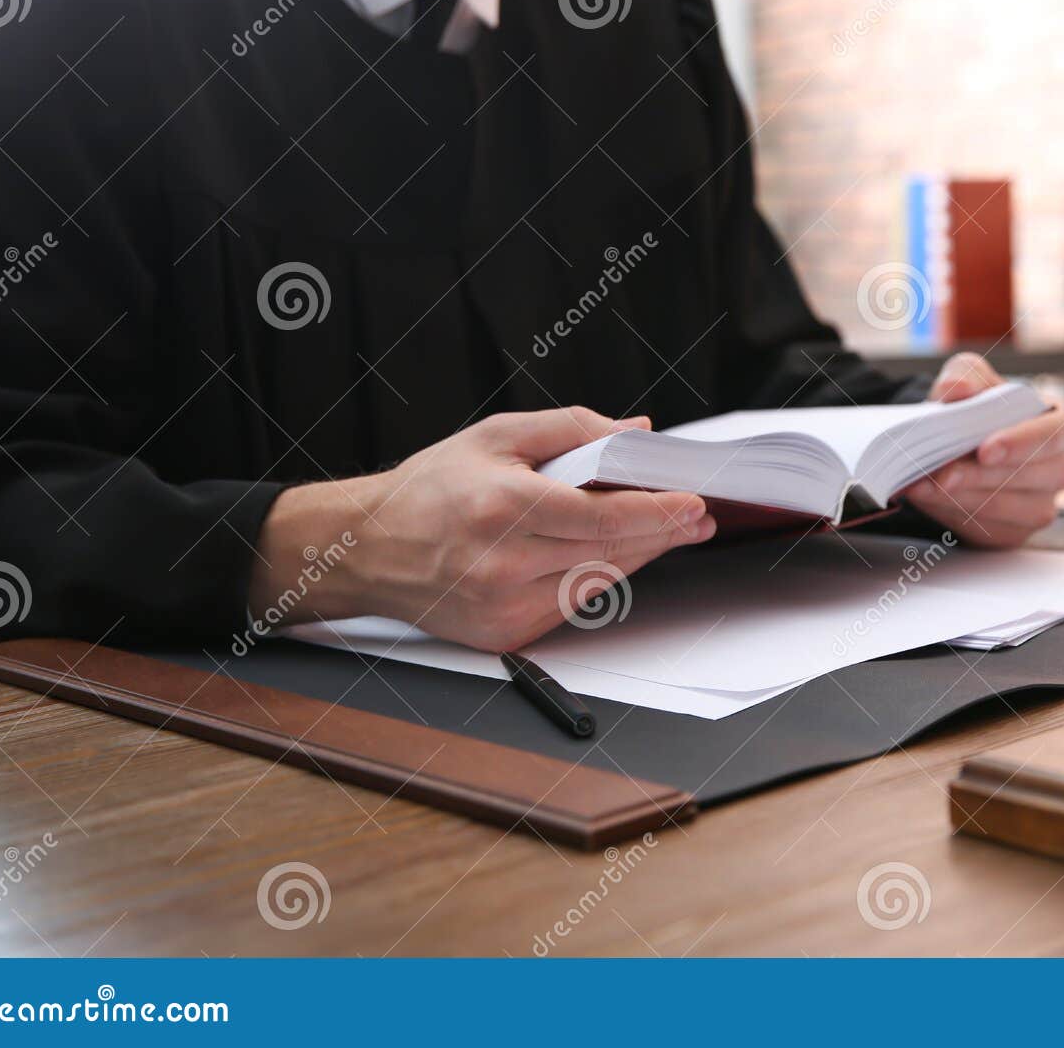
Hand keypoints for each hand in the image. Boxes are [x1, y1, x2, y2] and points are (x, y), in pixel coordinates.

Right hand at [249, 407, 714, 651]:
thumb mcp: (496, 436)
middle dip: (662, 533)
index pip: (604, 516)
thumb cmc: (428, 489)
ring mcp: (504, 605)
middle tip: (696, 517)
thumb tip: (634, 432)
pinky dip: (598, 577)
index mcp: (502, 506)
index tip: (693, 504)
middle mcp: (503, 562)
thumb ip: (572, 429)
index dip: (658, 513)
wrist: (367, 549)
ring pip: (599, 581)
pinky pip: (573, 604)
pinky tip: (609, 554)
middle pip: (610, 551)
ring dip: (636, 555)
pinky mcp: (504, 634)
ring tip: (663, 530)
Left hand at [902, 352, 1063, 547]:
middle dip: (978, 475)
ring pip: (1004, 506)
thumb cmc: (976, 406)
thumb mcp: (969, 377)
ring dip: (959, 497)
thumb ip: (965, 376)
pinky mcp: (1014, 532)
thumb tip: (958, 389)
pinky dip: (951, 512)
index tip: (985, 450)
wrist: (959, 443)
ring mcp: (1041, 505)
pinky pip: (986, 528)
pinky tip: (925, 496)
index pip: (1057, 434)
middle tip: (941, 473)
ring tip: (921, 483)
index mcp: (1062, 424)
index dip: (1022, 443)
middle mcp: (1060, 468)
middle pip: (1026, 476)